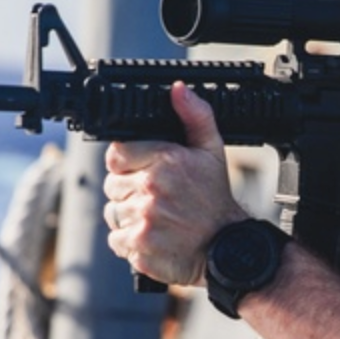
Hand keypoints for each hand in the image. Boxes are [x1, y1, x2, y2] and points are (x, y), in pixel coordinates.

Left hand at [103, 83, 247, 286]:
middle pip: (112, 185)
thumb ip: (194, 116)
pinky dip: (130, 242)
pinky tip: (153, 236)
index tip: (142, 173)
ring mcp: (145, 219)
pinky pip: (116, 239)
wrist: (227, 248)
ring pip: (113, 212)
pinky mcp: (140, 246)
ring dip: (129, 217)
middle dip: (129, 191)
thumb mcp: (212, 151)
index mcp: (166, 161)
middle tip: (155, 198)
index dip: (127, 164)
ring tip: (156, 218)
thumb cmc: (216, 200)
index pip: (116, 155)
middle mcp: (152, 188)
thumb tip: (179, 90)